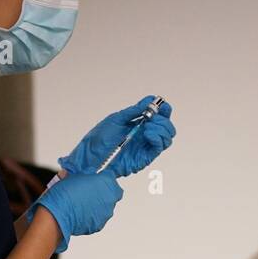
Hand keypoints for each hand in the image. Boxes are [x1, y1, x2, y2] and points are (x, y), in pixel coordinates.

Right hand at [27, 170, 123, 252]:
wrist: (58, 215)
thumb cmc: (65, 194)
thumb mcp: (75, 175)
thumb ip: (87, 174)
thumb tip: (88, 174)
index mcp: (107, 183)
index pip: (110, 176)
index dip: (101, 177)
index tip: (94, 179)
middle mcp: (110, 198)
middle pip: (110, 192)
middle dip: (101, 191)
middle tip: (87, 190)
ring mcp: (106, 213)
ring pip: (105, 206)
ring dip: (96, 204)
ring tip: (81, 203)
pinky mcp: (100, 225)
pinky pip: (98, 217)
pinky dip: (91, 215)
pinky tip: (80, 213)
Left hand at [59, 96, 175, 177]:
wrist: (90, 156)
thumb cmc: (99, 139)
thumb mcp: (116, 119)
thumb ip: (134, 111)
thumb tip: (149, 100)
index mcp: (140, 125)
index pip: (160, 117)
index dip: (164, 110)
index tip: (162, 105)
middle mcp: (145, 136)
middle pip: (167, 128)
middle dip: (163, 120)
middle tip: (152, 117)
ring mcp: (145, 147)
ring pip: (167, 138)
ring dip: (161, 129)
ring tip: (146, 127)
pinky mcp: (145, 158)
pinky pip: (158, 148)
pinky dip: (157, 138)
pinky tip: (147, 134)